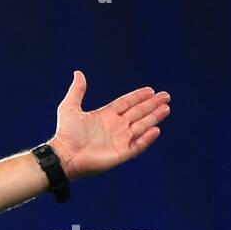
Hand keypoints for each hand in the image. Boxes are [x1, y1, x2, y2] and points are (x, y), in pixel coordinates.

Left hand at [47, 71, 171, 180]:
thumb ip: (77, 91)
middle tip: (165, 96)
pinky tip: (156, 130)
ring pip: (142, 127)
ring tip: (166, 108)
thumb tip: (78, 73)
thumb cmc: (65, 133)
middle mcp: (115, 127)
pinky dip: (147, 139)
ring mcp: (119, 140)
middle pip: (138, 113)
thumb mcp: (70, 108)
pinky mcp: (121, 154)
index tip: (151, 90)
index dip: (138, 97)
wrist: (64, 156)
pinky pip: (138, 146)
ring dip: (154, 118)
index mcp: (105, 115)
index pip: (126, 104)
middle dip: (152, 105)